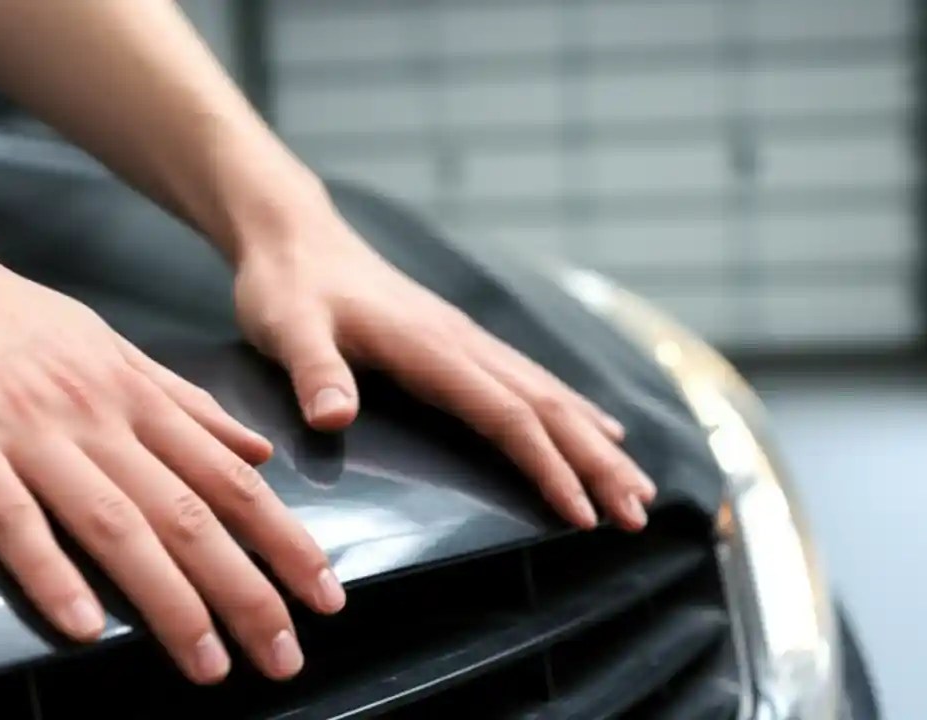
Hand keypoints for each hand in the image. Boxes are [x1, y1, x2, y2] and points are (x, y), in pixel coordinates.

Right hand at [0, 234, 342, 683]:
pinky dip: (50, 572)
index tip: (324, 591)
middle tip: (286, 655)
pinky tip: (84, 625)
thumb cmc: (1, 315)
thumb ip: (185, 404)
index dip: (284, 539)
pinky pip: (11, 515)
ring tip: (209, 662)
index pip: (230, 480)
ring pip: (116, 523)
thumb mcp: (110, 348)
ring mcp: (29, 429)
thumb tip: (255, 448)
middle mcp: (98, 415)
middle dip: (247, 589)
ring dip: (170, 600)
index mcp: (136, 396)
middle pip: (189, 512)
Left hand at [232, 205, 656, 530]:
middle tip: (639, 513)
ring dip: (597, 442)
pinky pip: (532, 380)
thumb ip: (314, 371)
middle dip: (598, 462)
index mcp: (431, 348)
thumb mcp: (287, 328)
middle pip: (548, 408)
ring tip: (637, 485)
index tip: (583, 514)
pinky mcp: (460, 341)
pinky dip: (574, 410)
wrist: (295, 235)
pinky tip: (598, 427)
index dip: (548, 466)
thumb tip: (334, 417)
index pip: (506, 415)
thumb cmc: (288, 287)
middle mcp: (463, 343)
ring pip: (550, 395)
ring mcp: (467, 340)